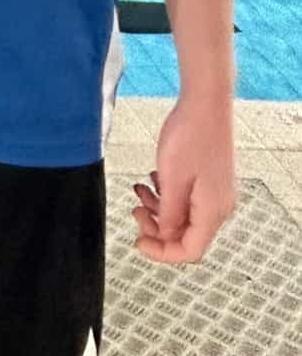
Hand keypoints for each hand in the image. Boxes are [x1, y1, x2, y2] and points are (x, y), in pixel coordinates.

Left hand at [131, 97, 235, 263]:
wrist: (205, 103)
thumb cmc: (190, 136)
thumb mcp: (172, 180)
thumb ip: (169, 214)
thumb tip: (165, 237)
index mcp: (213, 212)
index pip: (190, 251)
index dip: (162, 252)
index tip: (138, 241)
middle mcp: (219, 207)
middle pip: (186, 235)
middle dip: (156, 228)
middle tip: (135, 211)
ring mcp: (215, 193)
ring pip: (183, 216)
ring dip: (158, 209)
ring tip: (140, 190)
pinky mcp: (209, 180)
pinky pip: (186, 199)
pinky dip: (166, 195)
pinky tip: (153, 179)